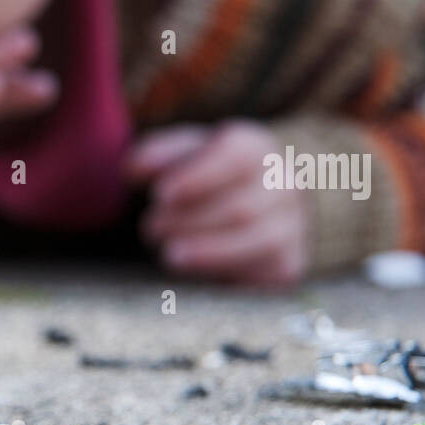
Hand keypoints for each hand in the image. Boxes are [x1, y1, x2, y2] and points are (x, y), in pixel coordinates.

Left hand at [126, 121, 308, 285]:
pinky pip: (265, 275)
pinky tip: (197, 273)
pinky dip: (227, 275)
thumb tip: (132, 169)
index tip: (160, 195)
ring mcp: (292, 225)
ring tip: (169, 254)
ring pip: (260, 242)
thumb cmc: (204, 178)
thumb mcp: (181, 157)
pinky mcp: (287, 265)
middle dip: (190, 222)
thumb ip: (156, 157)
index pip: (235, 157)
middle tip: (151, 229)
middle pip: (242, 207)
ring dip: (208, 252)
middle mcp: (283, 184)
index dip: (196, 178)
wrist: (253, 206)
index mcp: (255, 149)